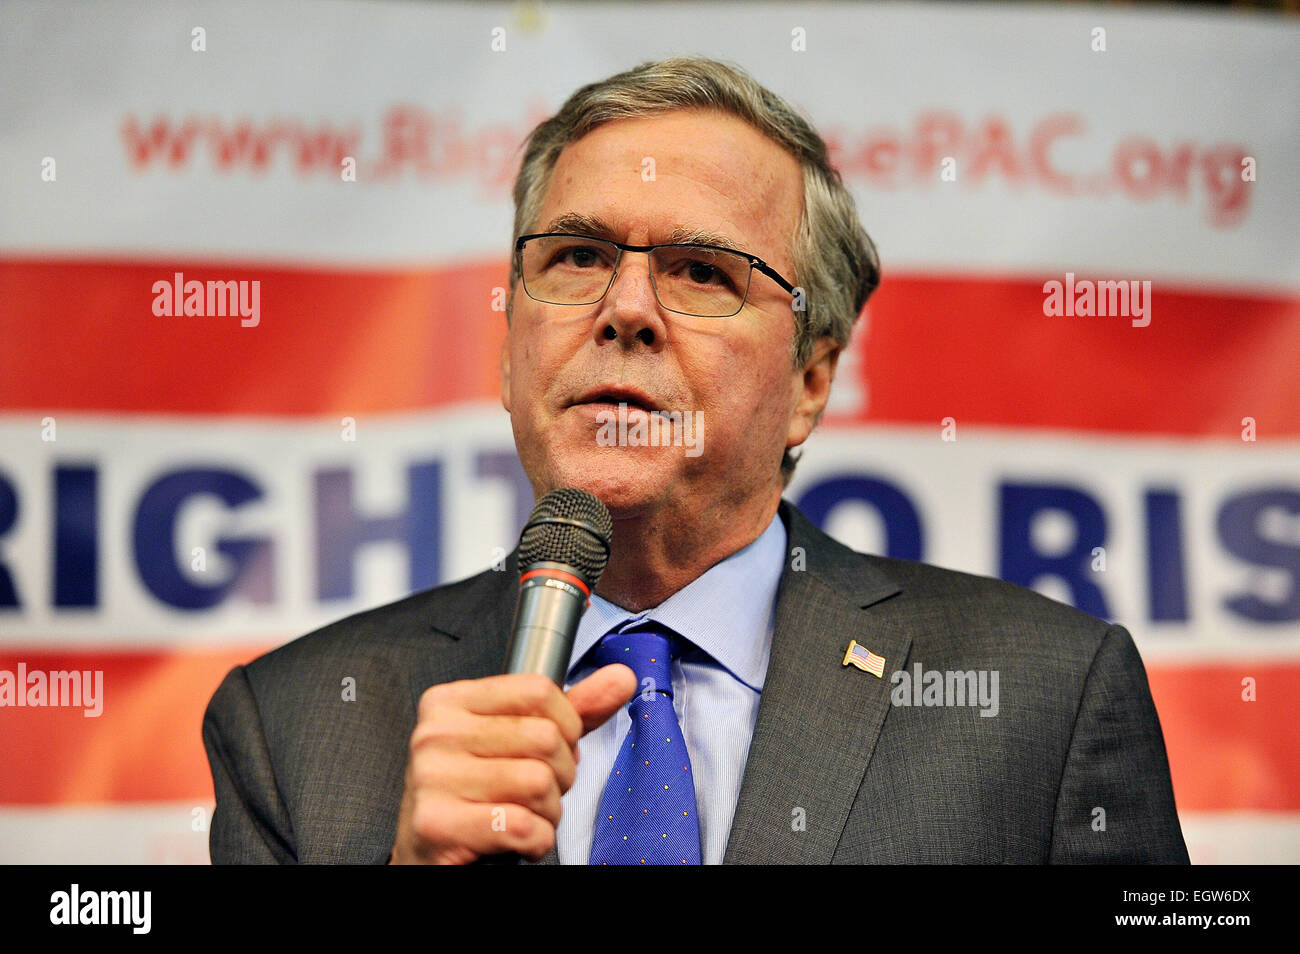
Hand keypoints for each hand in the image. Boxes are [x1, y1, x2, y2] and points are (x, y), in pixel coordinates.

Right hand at [389, 665, 636, 863]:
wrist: (428, 853)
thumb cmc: (476, 793)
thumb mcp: (519, 741)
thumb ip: (573, 709)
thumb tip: (621, 678)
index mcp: (452, 701)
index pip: (539, 690)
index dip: (566, 725)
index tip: (555, 746)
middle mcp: (436, 733)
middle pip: (544, 737)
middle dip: (560, 774)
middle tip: (537, 790)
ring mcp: (432, 778)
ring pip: (538, 782)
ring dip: (548, 811)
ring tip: (524, 813)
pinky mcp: (437, 824)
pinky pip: (521, 825)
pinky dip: (535, 840)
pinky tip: (516, 838)